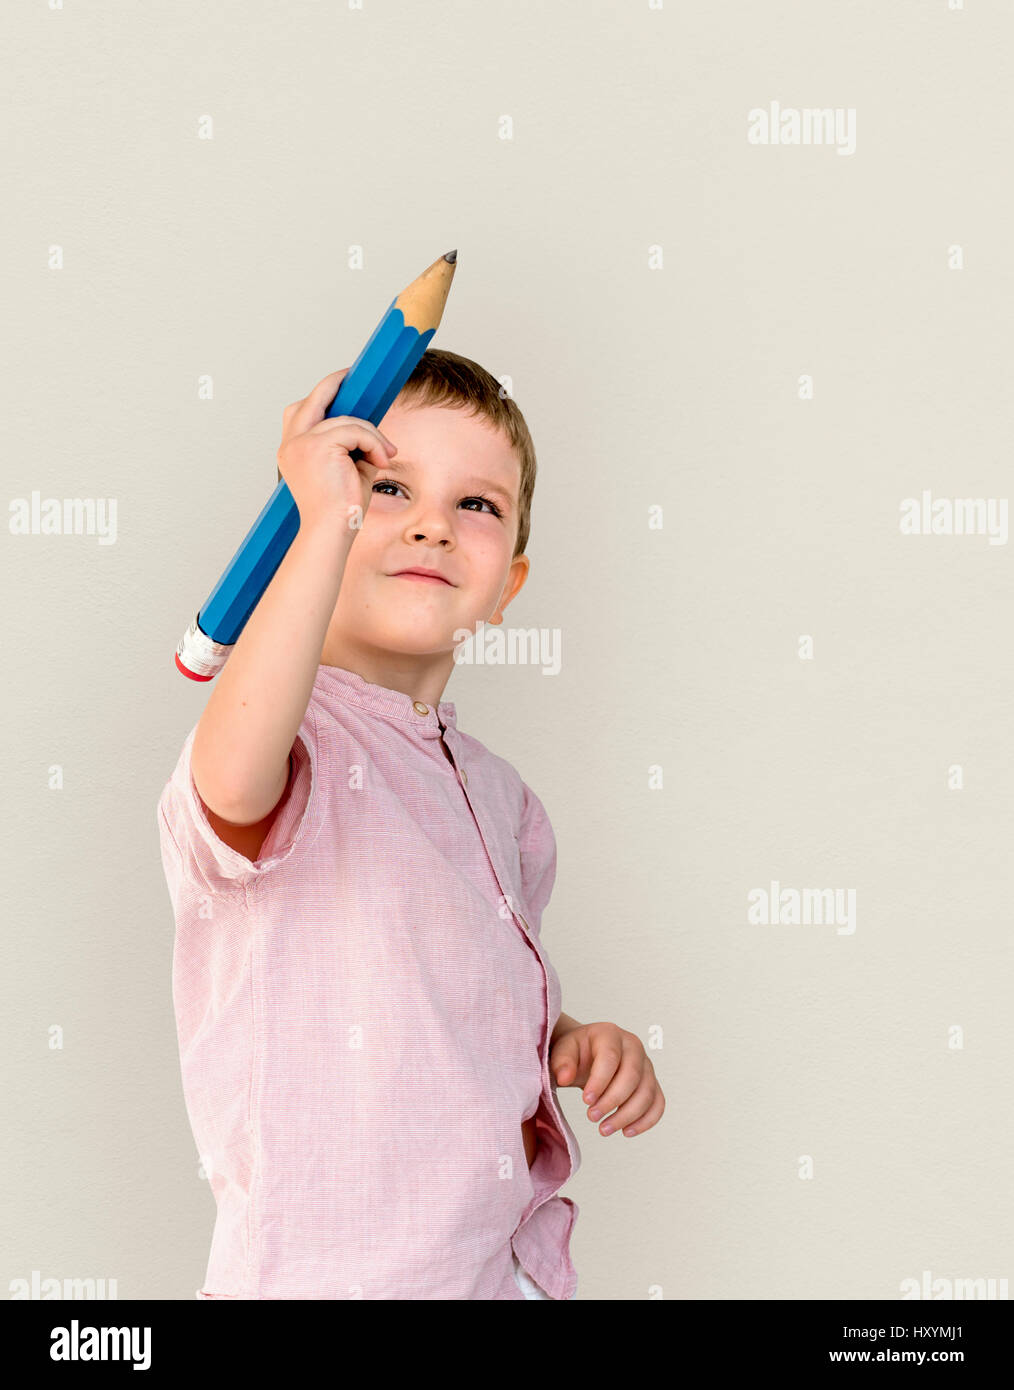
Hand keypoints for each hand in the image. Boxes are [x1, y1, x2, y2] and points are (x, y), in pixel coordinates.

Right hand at [277, 367, 396, 532]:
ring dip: (371, 435)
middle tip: (352, 376)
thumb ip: (352, 445)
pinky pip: (355, 430)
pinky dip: (373, 443)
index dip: (323, 398)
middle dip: (335, 382)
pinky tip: (381, 462)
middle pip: (313, 399)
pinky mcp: (317, 446)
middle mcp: (290, 444)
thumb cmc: (340, 511)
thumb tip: (369, 429)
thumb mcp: (347, 470)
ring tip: (383, 457)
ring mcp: (300, 443)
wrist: (331, 532)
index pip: (302, 412)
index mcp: (292, 451)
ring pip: (345, 419)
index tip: (342, 386)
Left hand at [550, 1021, 664, 1137]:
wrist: (588, 1053)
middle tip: (592, 1117)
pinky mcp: (652, 1082)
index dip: (599, 1081)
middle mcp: (633, 1046)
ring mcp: (646, 1065)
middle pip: (632, 1076)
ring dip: (627, 1116)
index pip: (610, 1057)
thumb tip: (564, 1078)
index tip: (585, 1101)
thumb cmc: (577, 1052)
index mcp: (610, 1034)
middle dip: (612, 1101)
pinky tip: (626, 1131)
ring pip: (647, 1093)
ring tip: (604, 1129)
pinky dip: (646, 1121)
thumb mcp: (563, 1051)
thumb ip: (561, 1062)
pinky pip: (657, 1103)